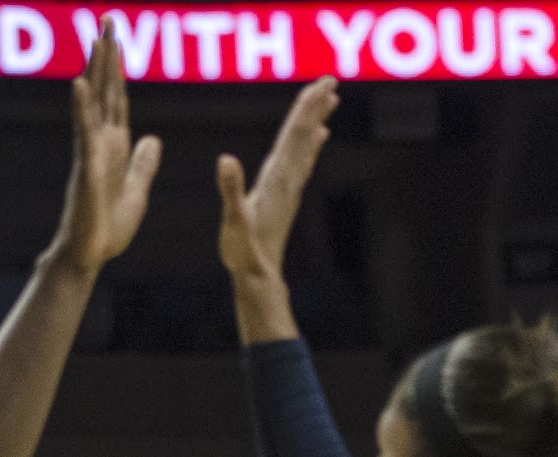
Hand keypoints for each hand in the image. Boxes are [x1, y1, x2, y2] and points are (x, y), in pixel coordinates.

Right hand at [46, 21, 161, 275]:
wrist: (91, 256)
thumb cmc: (108, 230)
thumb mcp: (137, 192)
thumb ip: (143, 165)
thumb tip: (153, 140)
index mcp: (114, 149)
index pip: (117, 101)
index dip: (119, 71)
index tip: (118, 40)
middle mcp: (99, 144)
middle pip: (105, 92)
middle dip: (107, 56)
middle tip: (108, 20)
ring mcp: (90, 154)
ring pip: (93, 103)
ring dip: (96, 70)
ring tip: (97, 37)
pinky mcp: (86, 169)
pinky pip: (84, 133)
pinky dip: (82, 108)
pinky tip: (80, 83)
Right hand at [217, 76, 338, 283]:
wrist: (259, 276)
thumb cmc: (245, 251)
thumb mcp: (234, 219)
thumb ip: (231, 189)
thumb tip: (225, 160)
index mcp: (276, 178)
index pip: (294, 135)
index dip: (306, 108)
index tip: (320, 84)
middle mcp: (287, 179)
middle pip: (303, 134)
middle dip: (315, 105)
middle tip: (330, 78)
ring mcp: (289, 188)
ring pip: (306, 146)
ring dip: (317, 120)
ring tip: (331, 99)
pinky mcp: (286, 196)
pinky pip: (302, 162)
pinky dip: (311, 144)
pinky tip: (319, 136)